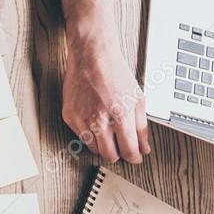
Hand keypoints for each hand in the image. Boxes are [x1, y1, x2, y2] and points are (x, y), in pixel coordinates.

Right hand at [62, 39, 150, 163]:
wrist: (92, 56)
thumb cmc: (115, 73)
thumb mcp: (137, 99)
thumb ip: (141, 127)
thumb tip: (143, 147)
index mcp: (120, 117)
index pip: (129, 151)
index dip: (134, 157)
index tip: (135, 157)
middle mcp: (99, 121)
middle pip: (110, 156)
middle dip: (119, 153)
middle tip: (122, 145)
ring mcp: (82, 120)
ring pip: (94, 149)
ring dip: (103, 145)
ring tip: (108, 129)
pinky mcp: (69, 117)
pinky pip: (81, 137)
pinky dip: (90, 134)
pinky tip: (95, 120)